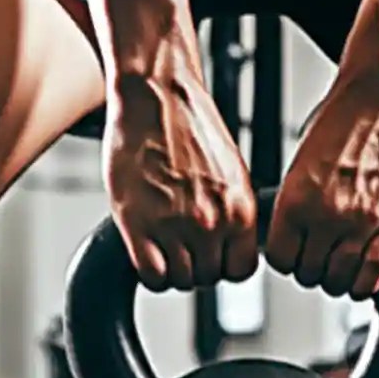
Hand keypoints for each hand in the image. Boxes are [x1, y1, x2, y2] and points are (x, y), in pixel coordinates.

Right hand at [104, 73, 257, 290]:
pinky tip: (147, 251)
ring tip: (163, 243)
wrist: (156, 97)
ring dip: (171, 268)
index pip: (240, 271)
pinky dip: (150, 272)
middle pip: (208, 278)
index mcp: (239, 210)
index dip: (222, 266)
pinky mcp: (139, 225)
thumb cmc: (189, 125)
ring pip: (180, 280)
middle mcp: (211, 222)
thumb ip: (232, 211)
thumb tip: (230, 241)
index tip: (211, 256)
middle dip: (195, 266)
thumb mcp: (231, 172)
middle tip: (182, 245)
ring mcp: (174, 226)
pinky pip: (152, 276)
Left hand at [266, 73, 378, 298]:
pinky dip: (365, 283)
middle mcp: (328, 216)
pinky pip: (375, 274)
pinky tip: (363, 273)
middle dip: (313, 269)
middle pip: (310, 274)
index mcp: (296, 200)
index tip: (295, 254)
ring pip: (342, 282)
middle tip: (321, 256)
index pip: (281, 260)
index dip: (287, 259)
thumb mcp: (301, 161)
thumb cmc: (344, 119)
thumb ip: (299, 204)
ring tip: (343, 263)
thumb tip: (295, 234)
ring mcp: (363, 223)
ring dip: (339, 279)